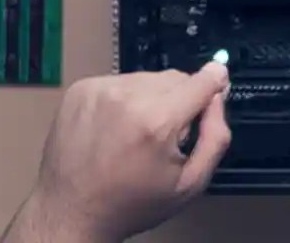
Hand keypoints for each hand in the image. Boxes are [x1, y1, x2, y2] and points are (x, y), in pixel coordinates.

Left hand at [2, 63, 231, 242]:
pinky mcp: (81, 89)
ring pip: (148, 78)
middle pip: (176, 78)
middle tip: (165, 133)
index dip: (215, 82)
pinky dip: (125, 98)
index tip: (218, 81)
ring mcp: (101, 90)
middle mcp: (128, 97)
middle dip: (180, 100)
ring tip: (136, 132)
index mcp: (158, 122)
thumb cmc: (130, 203)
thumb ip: (216, 137)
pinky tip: (116, 127)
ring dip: (152, 98)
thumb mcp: (190, 184)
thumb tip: (218, 97)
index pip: (202, 81)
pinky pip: (121, 81)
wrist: (71, 212)